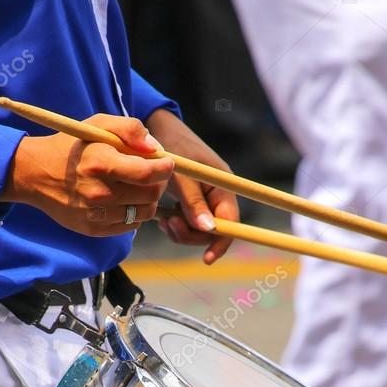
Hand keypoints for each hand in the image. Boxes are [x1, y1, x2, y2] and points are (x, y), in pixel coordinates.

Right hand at [0, 114, 174, 236]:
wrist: (36, 174)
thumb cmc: (72, 147)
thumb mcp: (97, 125)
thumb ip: (129, 129)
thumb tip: (155, 147)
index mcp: (101, 163)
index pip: (148, 173)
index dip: (165, 168)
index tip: (167, 162)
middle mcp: (99, 192)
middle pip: (151, 195)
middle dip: (158, 183)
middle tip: (151, 174)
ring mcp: (96, 214)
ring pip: (144, 213)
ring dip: (148, 200)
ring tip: (137, 187)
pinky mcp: (94, 229)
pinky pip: (129, 225)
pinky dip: (133, 213)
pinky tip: (123, 200)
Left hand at [146, 109, 238, 264]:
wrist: (155, 128)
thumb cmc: (171, 146)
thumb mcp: (180, 175)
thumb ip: (194, 202)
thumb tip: (209, 230)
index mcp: (224, 185)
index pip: (231, 222)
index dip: (222, 242)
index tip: (207, 259)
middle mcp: (218, 193)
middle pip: (213, 230)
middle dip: (192, 234)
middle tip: (170, 225)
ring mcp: (206, 197)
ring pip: (199, 229)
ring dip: (181, 231)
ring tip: (164, 220)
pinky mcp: (192, 200)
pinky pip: (189, 223)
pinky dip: (176, 225)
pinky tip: (164, 217)